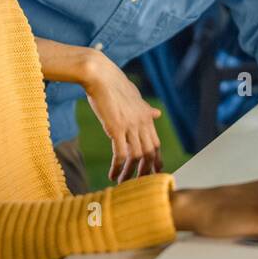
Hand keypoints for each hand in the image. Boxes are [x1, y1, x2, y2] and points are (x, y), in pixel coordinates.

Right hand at [83, 53, 162, 182]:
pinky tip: (113, 175)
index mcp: (146, 116)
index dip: (156, 160)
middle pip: (149, 153)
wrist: (99, 74)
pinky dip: (118, 167)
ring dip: (130, 172)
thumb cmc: (113, 83)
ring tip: (122, 182)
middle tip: (139, 183)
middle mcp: (142, 122)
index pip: (156, 143)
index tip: (154, 173)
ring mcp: (130, 125)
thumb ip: (146, 108)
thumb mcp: (135, 96)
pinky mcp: (116, 127)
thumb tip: (157, 113)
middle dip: (145, 171)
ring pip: (136, 156)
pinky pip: (121, 154)